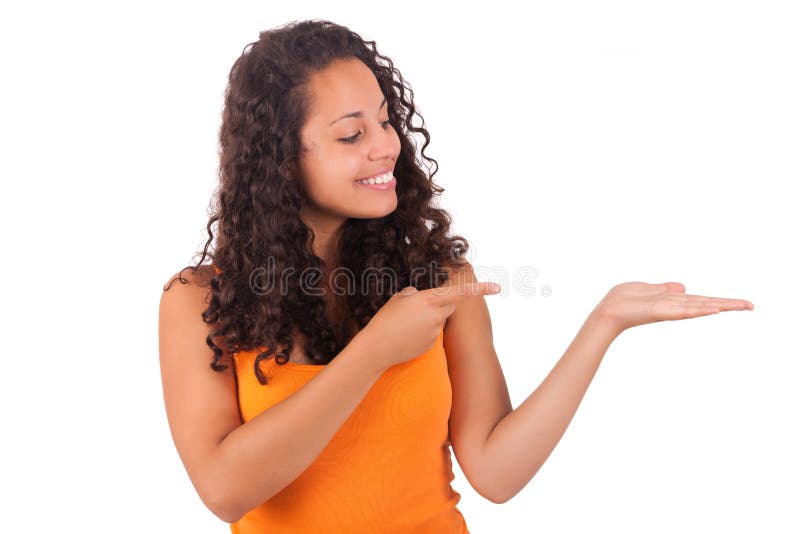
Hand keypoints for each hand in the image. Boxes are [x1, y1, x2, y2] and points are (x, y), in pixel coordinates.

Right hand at [353, 282, 500, 372]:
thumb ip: (413, 294)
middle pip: (450, 305)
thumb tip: (417, 294)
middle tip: (420, 307)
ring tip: (407, 324)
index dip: (480, 289)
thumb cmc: (385, 319)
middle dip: (442, 304)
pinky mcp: (432, 345)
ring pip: (440, 320)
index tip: (498, 288)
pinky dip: (424, 333)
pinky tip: (408, 336)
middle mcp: (436, 315)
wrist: (378, 347)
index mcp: (428, 299)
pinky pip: (433, 334)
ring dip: (430, 319)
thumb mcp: (397, 299)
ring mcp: (435, 331)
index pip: (460, 292)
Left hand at [594, 281, 754, 335]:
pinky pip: (681, 311)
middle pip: (707, 304)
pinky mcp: (658, 312)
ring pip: (698, 307)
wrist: (607, 311)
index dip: (722, 301)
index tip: (742, 303)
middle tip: (752, 306)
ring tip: (740, 306)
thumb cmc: (623, 300)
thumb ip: (665, 289)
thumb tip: (683, 288)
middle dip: (729, 304)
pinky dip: (697, 310)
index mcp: (673, 301)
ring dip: (719, 306)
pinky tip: (712, 309)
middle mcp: (674, 306)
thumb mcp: (648, 289)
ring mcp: (668, 310)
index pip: (702, 300)